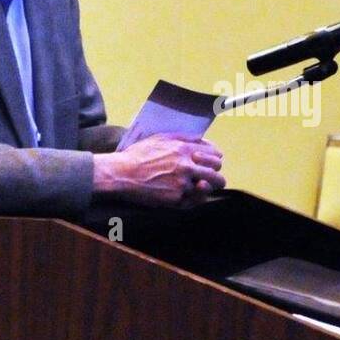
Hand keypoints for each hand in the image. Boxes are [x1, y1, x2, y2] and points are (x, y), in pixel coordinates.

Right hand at [92, 134, 224, 206]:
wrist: (122, 174)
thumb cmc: (139, 154)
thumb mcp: (162, 138)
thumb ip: (185, 138)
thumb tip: (203, 140)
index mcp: (185, 149)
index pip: (215, 155)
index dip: (214, 159)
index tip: (210, 163)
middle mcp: (187, 166)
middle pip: (217, 173)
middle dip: (215, 175)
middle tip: (209, 178)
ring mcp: (183, 184)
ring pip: (208, 188)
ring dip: (207, 188)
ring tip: (201, 188)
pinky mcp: (176, 199)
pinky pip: (195, 201)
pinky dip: (194, 199)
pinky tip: (188, 195)